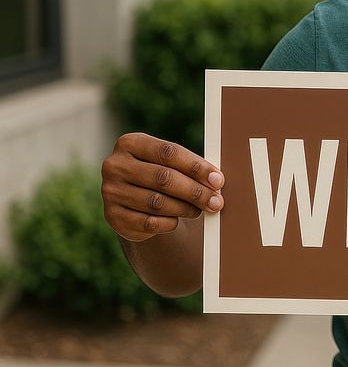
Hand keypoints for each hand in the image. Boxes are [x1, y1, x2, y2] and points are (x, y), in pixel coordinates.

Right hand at [101, 133, 224, 241]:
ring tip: (198, 210)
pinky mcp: (112, 216)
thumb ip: (189, 167)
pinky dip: (169, 223)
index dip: (196, 167)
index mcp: (130, 143)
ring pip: (157, 203)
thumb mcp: (168, 163)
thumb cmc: (159, 174)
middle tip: (216, 202)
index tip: (218, 180)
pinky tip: (177, 219)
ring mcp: (110, 191)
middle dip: (195, 192)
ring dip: (185, 208)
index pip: (169, 153)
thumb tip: (216, 182)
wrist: (131, 201)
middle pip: (163, 178)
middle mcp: (115, 165)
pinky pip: (149, 223)